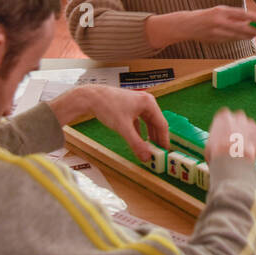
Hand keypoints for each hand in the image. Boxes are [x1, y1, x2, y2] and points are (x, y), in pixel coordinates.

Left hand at [50, 85, 169, 162]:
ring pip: (148, 123)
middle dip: (157, 139)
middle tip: (158, 153)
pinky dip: (141, 132)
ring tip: (151, 148)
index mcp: (149, 103)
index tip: (165, 151)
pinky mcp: (130, 108)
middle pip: (156, 123)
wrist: (90, 97)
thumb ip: (136, 143)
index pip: (162, 124)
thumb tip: (146, 157)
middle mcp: (146, 102)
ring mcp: (138, 104)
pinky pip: (140, 122)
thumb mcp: (123, 128)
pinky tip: (140, 141)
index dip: (164, 139)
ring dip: (149, 135)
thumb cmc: (107, 106)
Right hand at [185, 5, 255, 42]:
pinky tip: (241, 38)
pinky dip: (236, 39)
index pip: (240, 13)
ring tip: (253, 35)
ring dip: (245, 36)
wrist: (187, 25)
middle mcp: (218, 21)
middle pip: (240, 27)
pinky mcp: (214, 40)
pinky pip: (229, 40)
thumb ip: (233, 16)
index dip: (253, 17)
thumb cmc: (206, 16)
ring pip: (236, 36)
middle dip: (251, 30)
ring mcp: (216, 32)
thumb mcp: (219, 11)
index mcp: (220, 11)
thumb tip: (249, 20)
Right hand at [203, 108, 255, 163]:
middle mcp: (238, 116)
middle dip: (237, 129)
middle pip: (239, 120)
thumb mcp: (209, 145)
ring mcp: (251, 124)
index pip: (224, 117)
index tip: (224, 136)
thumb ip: (214, 141)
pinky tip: (248, 155)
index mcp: (223, 115)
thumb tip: (213, 149)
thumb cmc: (217, 153)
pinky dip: (254, 147)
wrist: (233, 159)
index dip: (224, 127)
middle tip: (234, 142)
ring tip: (240, 151)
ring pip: (249, 130)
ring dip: (247, 138)